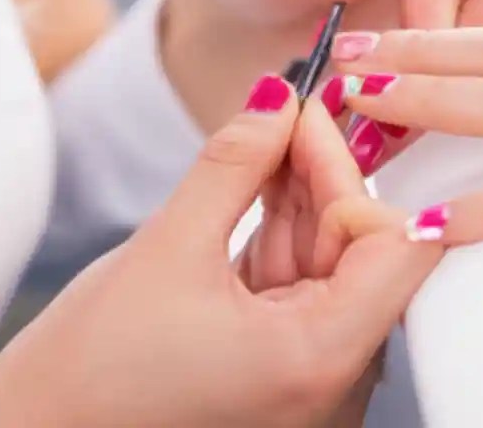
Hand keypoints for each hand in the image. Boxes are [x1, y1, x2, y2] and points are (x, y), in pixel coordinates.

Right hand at [0, 76, 439, 427]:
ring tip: (267, 139)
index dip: (351, 173)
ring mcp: (310, 382)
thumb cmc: (86, 379)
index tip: (307, 119)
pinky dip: (281, 237)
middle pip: (366, 252)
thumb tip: (276, 98)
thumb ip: (233, 164)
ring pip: (333, 265)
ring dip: (302, 199)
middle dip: (325, 176)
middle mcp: (334, 383)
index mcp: (320, 360)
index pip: (397, 247)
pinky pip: (303, 290)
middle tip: (286, 112)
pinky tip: (258, 187)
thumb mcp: (165, 249)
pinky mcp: (283, 374)